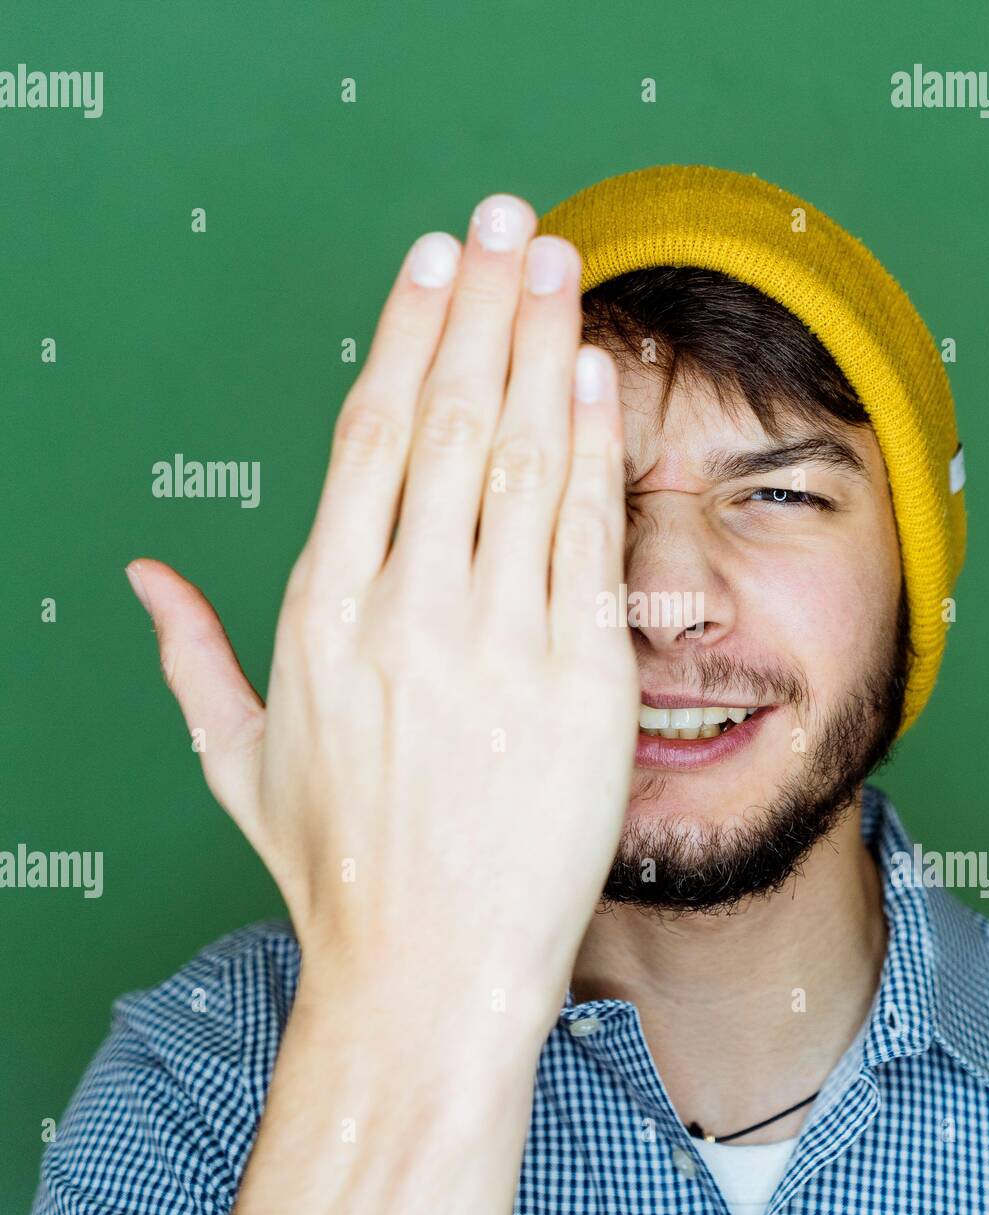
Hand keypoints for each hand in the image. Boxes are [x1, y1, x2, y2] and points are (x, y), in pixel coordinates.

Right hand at [127, 194, 637, 1029]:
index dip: (407, 336)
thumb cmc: (343, 868)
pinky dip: (593, 444)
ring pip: (520, 456)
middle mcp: (404, 610)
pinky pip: (585, 534)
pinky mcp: (576, 678)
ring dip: (542, 346)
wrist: (430, 969)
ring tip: (558, 265)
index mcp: (321, 614)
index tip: (433, 265)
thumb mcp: (239, 759)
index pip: (367, 435)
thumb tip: (140, 575)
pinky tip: (598, 374)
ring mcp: (494, 641)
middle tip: (507, 220)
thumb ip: (188, 656)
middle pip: (447, 420)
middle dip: (481, 307)